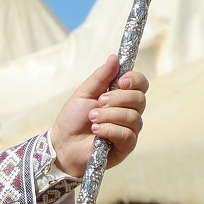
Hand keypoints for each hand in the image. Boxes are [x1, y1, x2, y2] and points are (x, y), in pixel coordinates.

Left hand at [50, 55, 147, 177]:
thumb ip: (100, 77)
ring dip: (110, 115)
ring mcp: (129, 130)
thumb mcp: (84, 93)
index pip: (141, 84)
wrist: (62, 144)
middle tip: (99, 102)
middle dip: (118, 99)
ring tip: (92, 118)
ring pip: (133, 117)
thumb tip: (114, 57)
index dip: (135, 80)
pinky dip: (109, 129)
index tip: (121, 81)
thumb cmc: (72, 119)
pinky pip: (127, 134)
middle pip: (140, 99)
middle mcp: (129, 112)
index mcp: (121, 97)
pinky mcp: (126, 146)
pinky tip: (96, 130)